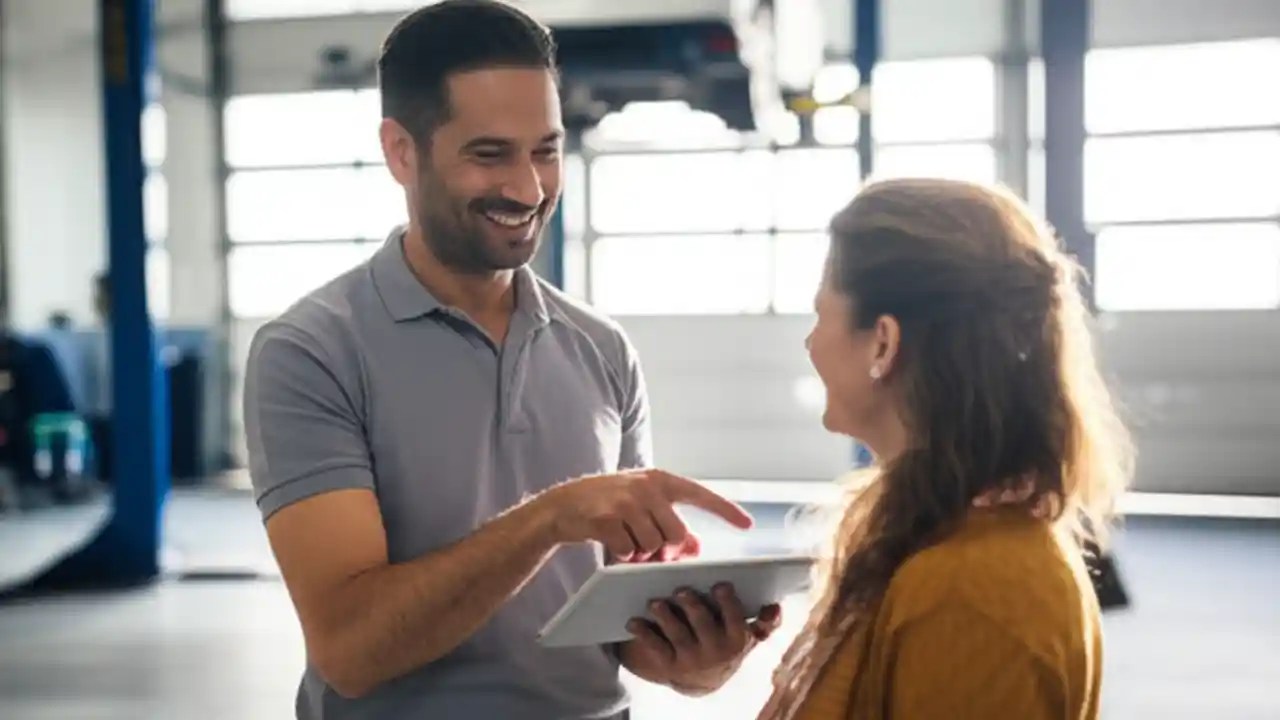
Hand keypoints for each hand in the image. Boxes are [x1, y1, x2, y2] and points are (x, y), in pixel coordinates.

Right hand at [539, 469, 752, 561]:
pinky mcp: (606, 519)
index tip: (748, 525)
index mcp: (660, 480)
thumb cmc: (609, 506)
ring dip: (643, 555)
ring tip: (629, 547)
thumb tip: (697, 547)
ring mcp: (625, 501)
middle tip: (652, 553)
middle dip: (667, 551)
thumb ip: (670, 523)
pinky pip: (628, 551)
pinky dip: (624, 556)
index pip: (700, 494)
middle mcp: (646, 487)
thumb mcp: (642, 508)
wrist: (563, 505)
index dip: (725, 510)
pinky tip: (614, 548)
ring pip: (654, 546)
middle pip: (676, 534)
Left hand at [621, 583, 783, 695]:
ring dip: (666, 617)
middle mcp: (714, 651)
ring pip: (678, 635)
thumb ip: (765, 622)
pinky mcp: (668, 664)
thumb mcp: (748, 637)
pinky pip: (655, 648)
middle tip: (681, 590)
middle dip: (693, 607)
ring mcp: (690, 659)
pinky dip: (643, 634)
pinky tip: (633, 621)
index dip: (728, 603)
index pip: (735, 619)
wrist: (703, 680)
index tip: (720, 585)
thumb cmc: (726, 644)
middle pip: (703, 625)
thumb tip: (775, 606)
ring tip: (655, 603)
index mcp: (736, 639)